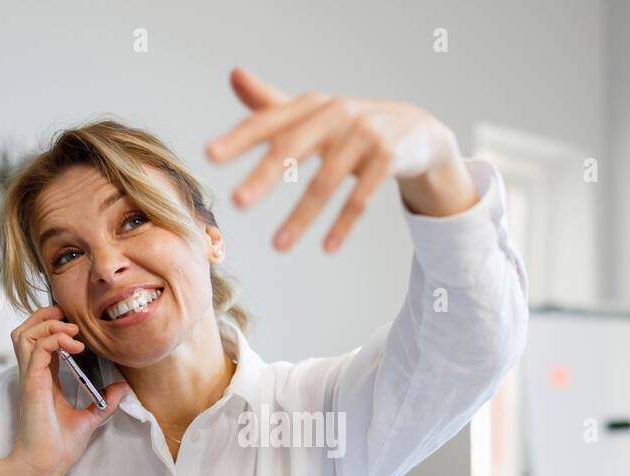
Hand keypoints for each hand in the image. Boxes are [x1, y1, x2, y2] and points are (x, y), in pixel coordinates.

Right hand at [3, 305, 128, 475]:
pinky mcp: (32, 384)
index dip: (53, 325)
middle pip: (26, 330)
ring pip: (25, 334)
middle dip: (45, 316)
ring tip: (72, 330)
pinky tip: (75, 345)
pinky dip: (55, 339)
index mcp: (44, 378)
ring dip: (49, 324)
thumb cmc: (59, 446)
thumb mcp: (89, 418)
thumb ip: (104, 401)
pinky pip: (37, 349)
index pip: (40, 340)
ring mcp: (30, 378)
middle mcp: (34, 374)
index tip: (76, 325)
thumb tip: (122, 387)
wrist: (45, 465)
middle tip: (69, 317)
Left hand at [205, 66, 469, 252]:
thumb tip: (233, 75)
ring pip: (326, 181)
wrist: (419, 133)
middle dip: (265, 176)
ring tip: (278, 246)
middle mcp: (337, 114)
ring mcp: (365, 134)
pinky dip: (343, 224)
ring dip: (302, 216)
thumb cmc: (354, 127)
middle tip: (236, 203)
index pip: (270, 120)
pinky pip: (362, 197)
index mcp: (312, 105)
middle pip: (294, 147)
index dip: (240, 137)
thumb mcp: (316, 116)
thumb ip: (274, 104)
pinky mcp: (389, 158)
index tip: (210, 156)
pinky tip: (327, 248)